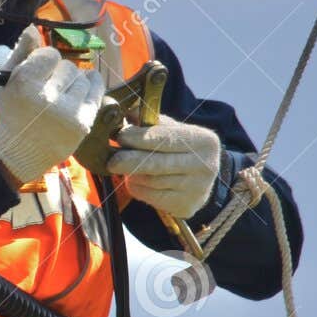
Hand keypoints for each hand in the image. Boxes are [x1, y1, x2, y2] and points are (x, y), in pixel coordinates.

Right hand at [0, 25, 105, 184]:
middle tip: (49, 90)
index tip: (39, 74)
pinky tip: (80, 92)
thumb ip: (21, 53)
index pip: (50, 54)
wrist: (20, 151)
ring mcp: (67, 112)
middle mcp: (46, 98)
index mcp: (24, 84)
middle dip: (60, 75)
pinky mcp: (82, 123)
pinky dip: (91, 88)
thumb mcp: (8, 81)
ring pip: (84, 78)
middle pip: (68, 67)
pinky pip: (97, 91)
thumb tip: (32, 28)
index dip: (45, 62)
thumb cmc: (13, 112)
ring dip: (74, 84)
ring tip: (61, 97)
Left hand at [106, 116, 221, 217]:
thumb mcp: (173, 130)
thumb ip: (151, 121)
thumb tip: (125, 111)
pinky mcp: (185, 206)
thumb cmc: (181, 149)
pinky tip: (134, 180)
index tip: (119, 136)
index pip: (165, 138)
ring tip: (124, 167)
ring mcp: (197, 188)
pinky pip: (150, 196)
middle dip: (129, 160)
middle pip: (157, 163)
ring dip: (132, 174)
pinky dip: (137, 188)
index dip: (138, 138)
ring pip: (151, 181)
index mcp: (203, 141)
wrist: (201, 181)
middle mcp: (205, 165)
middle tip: (111, 160)